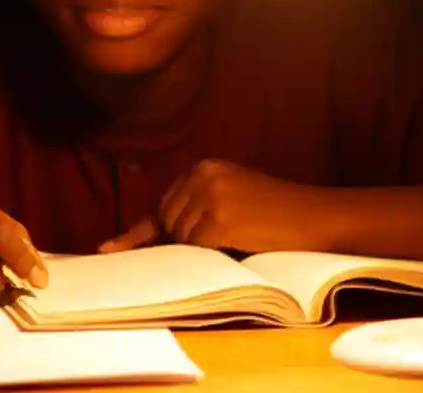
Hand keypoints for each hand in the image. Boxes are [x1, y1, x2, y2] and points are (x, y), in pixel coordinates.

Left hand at [98, 159, 337, 253]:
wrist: (316, 216)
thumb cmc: (276, 212)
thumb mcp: (231, 196)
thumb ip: (196, 206)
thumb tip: (158, 233)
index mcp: (202, 167)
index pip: (160, 204)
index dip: (136, 233)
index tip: (107, 248)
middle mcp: (200, 175)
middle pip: (166, 223)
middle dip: (179, 241)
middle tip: (221, 239)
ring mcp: (208, 196)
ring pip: (179, 237)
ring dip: (199, 248)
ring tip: (238, 236)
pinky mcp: (218, 219)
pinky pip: (195, 247)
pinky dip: (209, 254)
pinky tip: (237, 243)